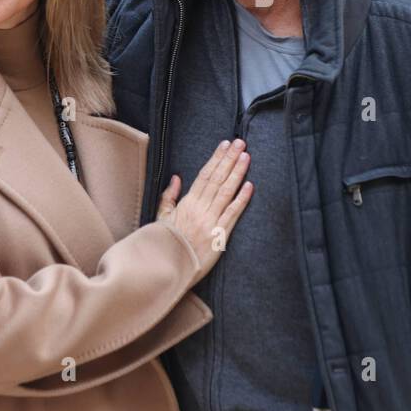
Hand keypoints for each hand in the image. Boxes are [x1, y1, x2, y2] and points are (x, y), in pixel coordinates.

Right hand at [155, 139, 251, 270]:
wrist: (164, 268)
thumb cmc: (163, 244)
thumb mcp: (161, 218)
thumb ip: (168, 197)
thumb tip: (176, 178)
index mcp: (186, 203)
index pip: (204, 175)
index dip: (216, 158)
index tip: (225, 144)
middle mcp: (199, 209)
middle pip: (217, 178)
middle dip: (229, 159)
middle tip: (240, 142)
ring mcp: (210, 222)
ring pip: (226, 192)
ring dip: (237, 173)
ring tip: (246, 156)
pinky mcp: (218, 237)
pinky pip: (232, 215)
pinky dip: (241, 199)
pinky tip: (249, 186)